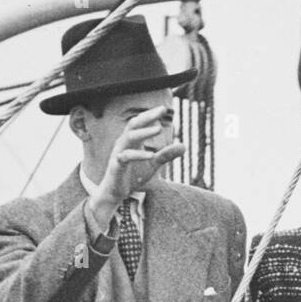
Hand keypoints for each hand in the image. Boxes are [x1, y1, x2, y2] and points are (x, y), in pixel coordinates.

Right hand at [88, 105, 185, 222]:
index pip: (140, 122)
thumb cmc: (133, 176)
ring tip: (159, 129)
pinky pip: (126, 156)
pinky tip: (151, 155)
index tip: (164, 108)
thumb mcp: (153, 165)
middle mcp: (123, 143)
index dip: (151, 115)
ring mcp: (118, 152)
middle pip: (134, 124)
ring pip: (129, 137)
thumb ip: (166, 155)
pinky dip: (139, 155)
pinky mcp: (116, 165)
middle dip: (148, 116)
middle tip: (162, 110)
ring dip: (144, 132)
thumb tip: (184, 145)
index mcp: (131, 140)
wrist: (116, 193)